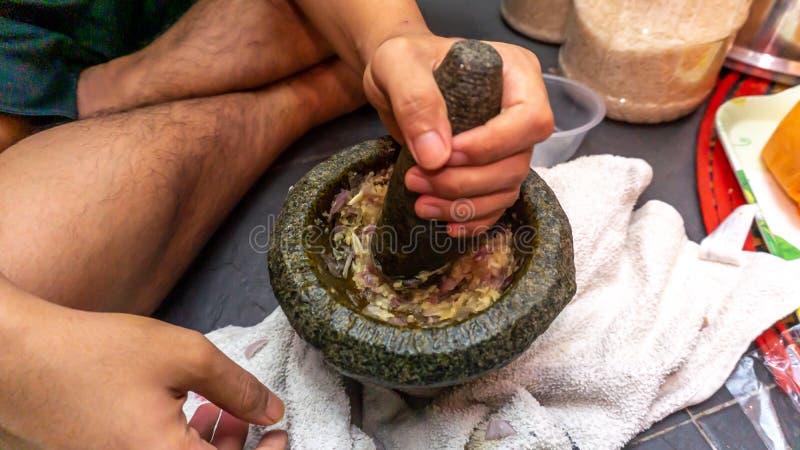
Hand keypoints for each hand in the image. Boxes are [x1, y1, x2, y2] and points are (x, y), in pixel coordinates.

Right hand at [0, 286, 285, 449]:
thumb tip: (272, 411)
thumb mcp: (184, 356)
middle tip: (251, 416)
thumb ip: (237, 387)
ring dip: (210, 446)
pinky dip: (179, 445)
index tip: (282, 433)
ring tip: (219, 410)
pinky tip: (186, 413)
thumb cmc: (97, 354)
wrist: (22, 360)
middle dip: (239, 449)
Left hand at [364, 33, 553, 234]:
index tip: (447, 154)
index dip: (492, 145)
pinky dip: (473, 220)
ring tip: (420, 203)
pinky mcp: (492, 171)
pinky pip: (496, 205)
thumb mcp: (397, 64)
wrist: (394, 79)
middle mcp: (521, 112)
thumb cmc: (402, 61)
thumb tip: (438, 156)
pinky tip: (444, 223)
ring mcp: (510, 145)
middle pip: (517, 162)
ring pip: (506, 189)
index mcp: (515, 74)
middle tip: (417, 180)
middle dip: (466, 181)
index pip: (530, 119)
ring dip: (464, 205)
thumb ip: (416, 100)